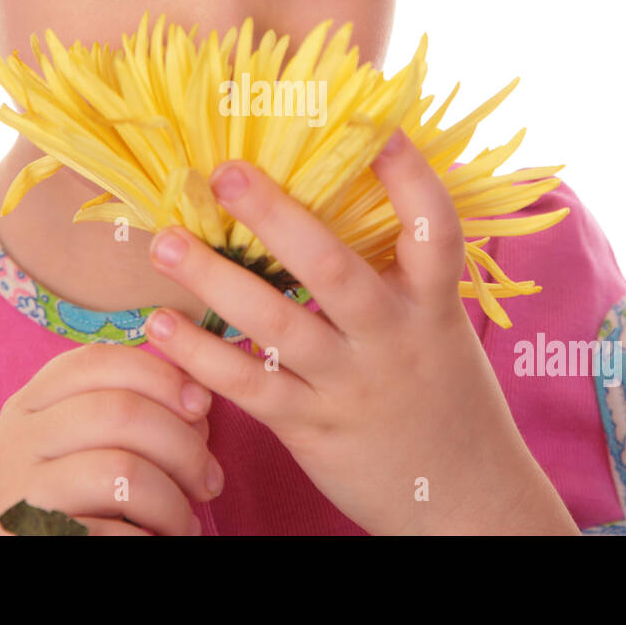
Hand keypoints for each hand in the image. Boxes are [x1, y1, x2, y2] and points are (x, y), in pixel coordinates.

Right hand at [0, 342, 222, 534]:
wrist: (15, 556)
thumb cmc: (66, 500)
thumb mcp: (79, 444)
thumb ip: (125, 414)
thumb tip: (196, 404)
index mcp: (32, 403)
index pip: (98, 361)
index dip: (160, 376)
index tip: (202, 405)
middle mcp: (17, 437)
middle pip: (120, 411)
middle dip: (183, 445)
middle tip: (208, 481)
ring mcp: (18, 487)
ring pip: (122, 470)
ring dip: (172, 500)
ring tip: (184, 523)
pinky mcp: (30, 534)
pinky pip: (110, 530)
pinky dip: (149, 537)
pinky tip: (157, 541)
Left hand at [144, 128, 578, 534]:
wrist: (467, 499)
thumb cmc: (444, 395)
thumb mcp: (440, 329)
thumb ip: (400, 275)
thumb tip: (349, 196)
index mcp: (433, 304)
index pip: (433, 229)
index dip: (409, 176)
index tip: (376, 124)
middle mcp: (393, 338)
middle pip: (333, 267)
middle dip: (275, 215)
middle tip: (223, 171)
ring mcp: (352, 384)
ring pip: (276, 325)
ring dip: (214, 279)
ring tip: (163, 241)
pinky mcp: (314, 428)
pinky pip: (249, 386)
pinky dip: (199, 354)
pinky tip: (159, 325)